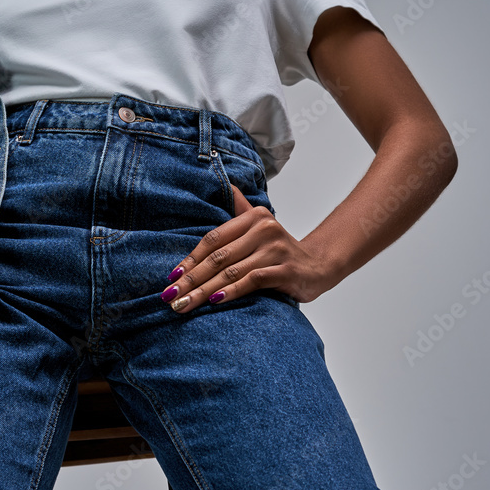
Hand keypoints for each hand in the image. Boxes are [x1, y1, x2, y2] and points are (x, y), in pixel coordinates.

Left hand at [159, 184, 331, 311]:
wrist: (319, 265)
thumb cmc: (281, 250)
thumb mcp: (261, 225)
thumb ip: (241, 208)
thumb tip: (227, 185)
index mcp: (254, 217)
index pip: (213, 239)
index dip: (190, 259)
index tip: (172, 277)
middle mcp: (265, 230)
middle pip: (218, 256)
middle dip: (191, 279)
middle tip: (170, 297)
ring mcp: (275, 250)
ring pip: (231, 271)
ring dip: (204, 290)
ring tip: (184, 304)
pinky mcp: (285, 270)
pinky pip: (252, 281)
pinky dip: (231, 291)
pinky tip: (214, 301)